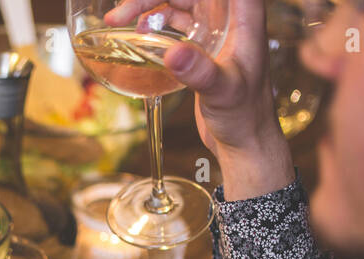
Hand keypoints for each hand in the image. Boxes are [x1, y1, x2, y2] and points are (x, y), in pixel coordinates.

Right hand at [107, 0, 293, 198]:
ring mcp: (214, 28)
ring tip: (118, 20)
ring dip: (148, 5)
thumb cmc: (244, 115)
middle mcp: (229, 16)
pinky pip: (174, 20)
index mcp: (244, 15)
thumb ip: (200, 71)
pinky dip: (153, 21)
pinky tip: (136, 34)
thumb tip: (172, 54)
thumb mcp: (222, 92)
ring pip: (178, 1)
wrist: (243, 140)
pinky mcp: (201, 44)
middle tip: (120, 13)